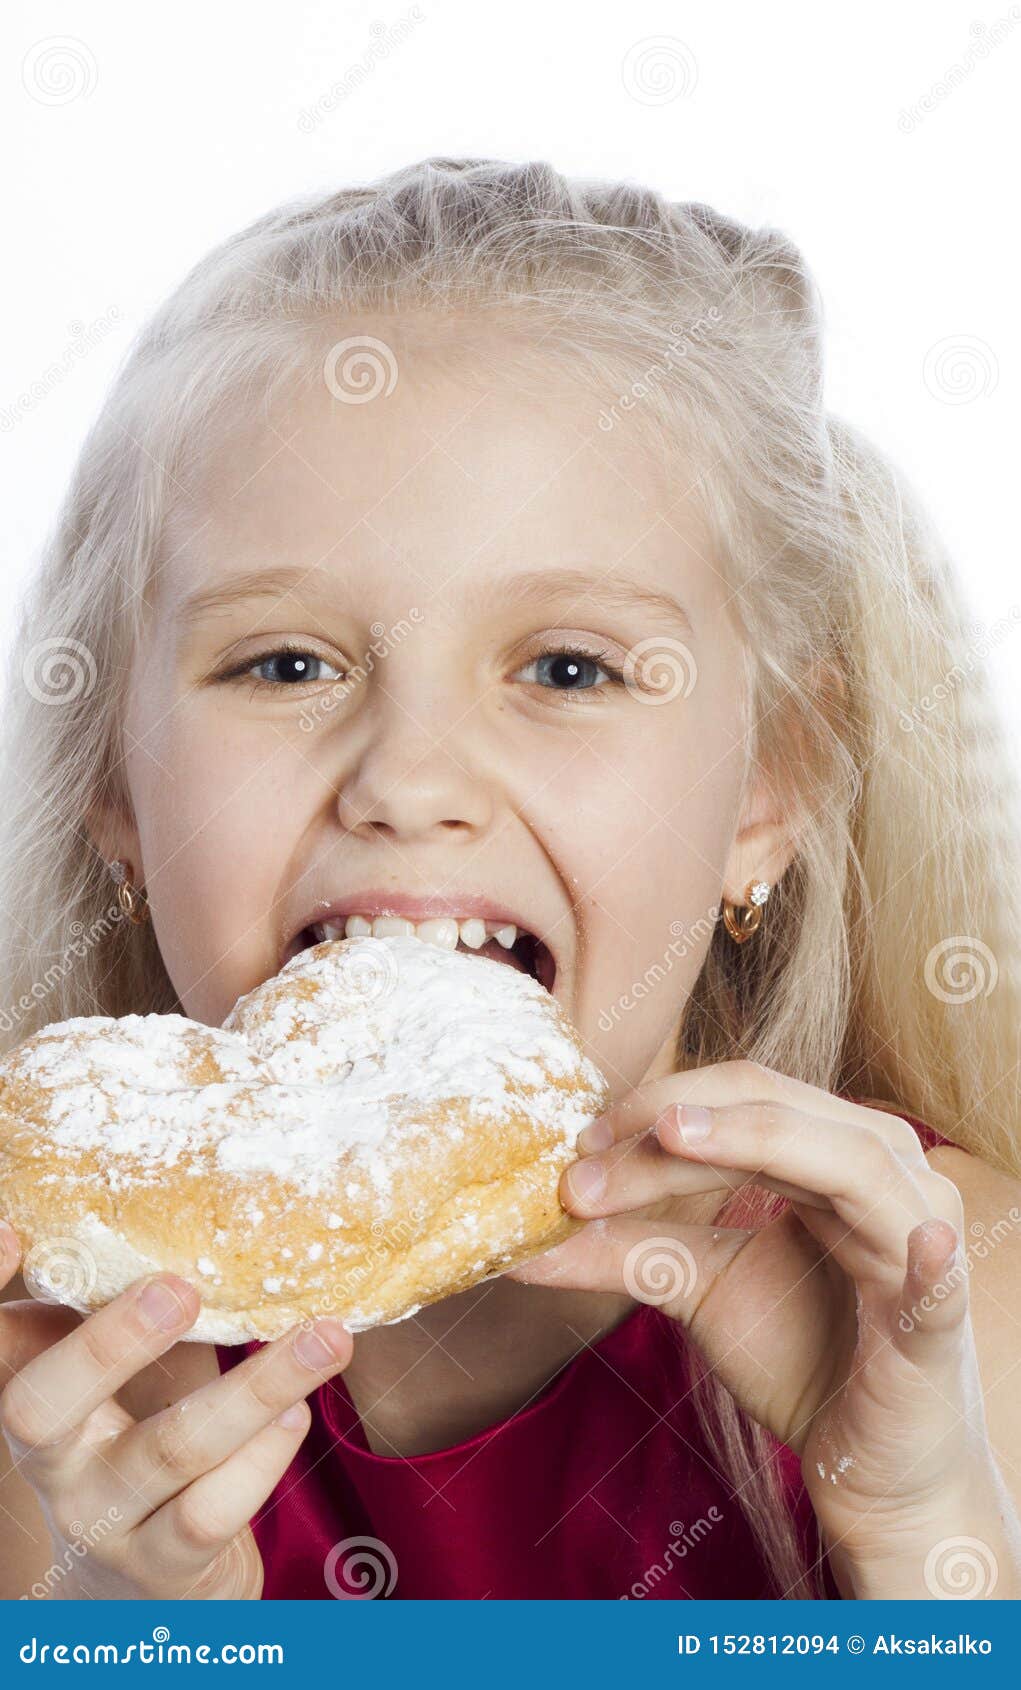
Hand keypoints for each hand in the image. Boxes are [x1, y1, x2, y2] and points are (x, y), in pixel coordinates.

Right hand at [0, 1220, 351, 1598]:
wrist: (138, 1589)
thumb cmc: (136, 1438)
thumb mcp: (120, 1371)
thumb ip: (125, 1303)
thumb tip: (186, 1205)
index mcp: (28, 1389)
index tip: (14, 1232)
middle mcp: (47, 1460)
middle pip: (41, 1405)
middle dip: (111, 1341)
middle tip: (180, 1286)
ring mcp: (99, 1520)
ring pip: (168, 1451)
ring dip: (256, 1388)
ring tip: (323, 1337)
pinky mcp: (160, 1570)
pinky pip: (211, 1511)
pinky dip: (264, 1457)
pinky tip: (296, 1415)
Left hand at [508, 1061, 1019, 1585]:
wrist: (867, 1467)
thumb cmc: (801, 1355)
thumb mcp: (700, 1288)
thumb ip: (625, 1250)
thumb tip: (521, 1243)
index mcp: (827, 1152)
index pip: (740, 1099)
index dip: (655, 1109)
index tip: (574, 1146)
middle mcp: (882, 1172)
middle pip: (775, 1112)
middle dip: (672, 1128)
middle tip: (584, 1165)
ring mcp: (917, 1238)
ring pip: (843, 1161)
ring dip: (747, 1144)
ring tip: (668, 1140)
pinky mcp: (936, 1323)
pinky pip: (937, 1281)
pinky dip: (928, 1260)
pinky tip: (918, 1243)